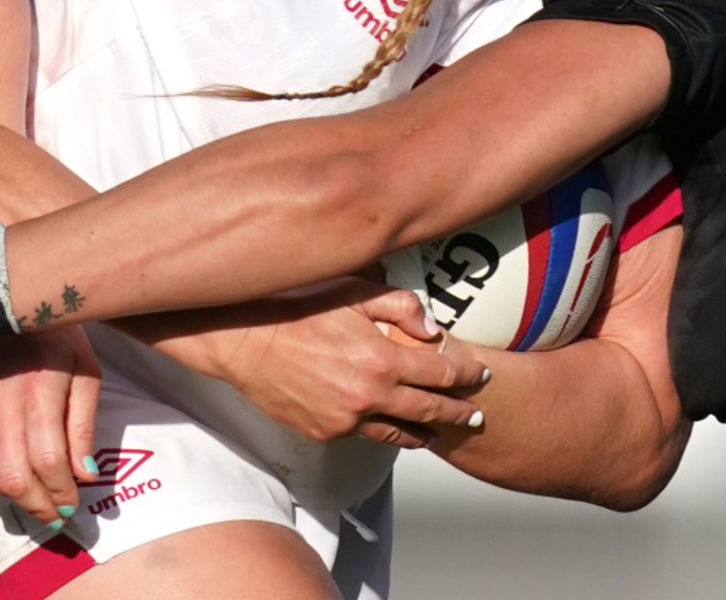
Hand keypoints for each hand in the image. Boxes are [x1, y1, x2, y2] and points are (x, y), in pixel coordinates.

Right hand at [0, 327, 102, 525]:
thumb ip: (83, 425)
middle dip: (39, 505)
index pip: (48, 461)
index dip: (62, 491)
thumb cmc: (55, 335)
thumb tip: (85, 474)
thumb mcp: (84, 371)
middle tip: (57, 515)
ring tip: (38, 502)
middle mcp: (1, 407)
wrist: (4, 302)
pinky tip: (14, 480)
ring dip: (15, 499)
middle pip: (14, 477)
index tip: (74, 504)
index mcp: (39, 393)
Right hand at [166, 279, 489, 448]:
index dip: (466, 374)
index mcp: (381, 358)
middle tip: (477, 416)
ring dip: (426, 431)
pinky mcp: (326, 432)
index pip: (441, 372)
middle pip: (430, 410)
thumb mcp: (354, 291)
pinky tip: (393, 425)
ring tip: (440, 430)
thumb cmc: (298, 308)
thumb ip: (400, 306)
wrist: (245, 341)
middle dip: (459, 413)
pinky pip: (365, 434)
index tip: (481, 374)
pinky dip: (384, 429)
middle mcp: (369, 395)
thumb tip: (433, 330)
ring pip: (400, 433)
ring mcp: (347, 419)